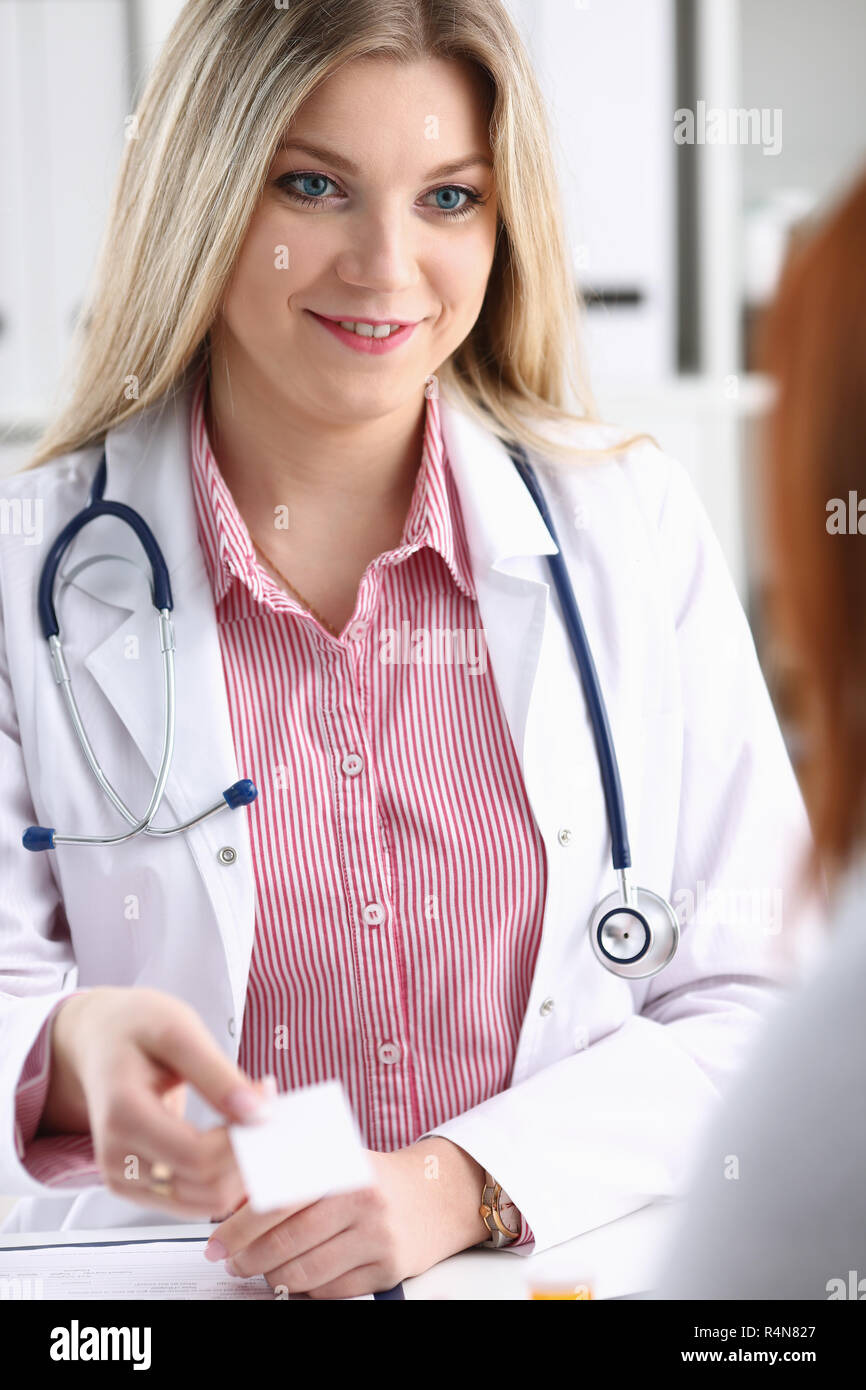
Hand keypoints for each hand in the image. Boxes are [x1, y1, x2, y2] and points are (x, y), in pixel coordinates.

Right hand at [42, 986, 271, 1218]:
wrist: (99, 1040)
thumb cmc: (139, 1028)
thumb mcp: (180, 1031)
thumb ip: (219, 1076)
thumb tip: (259, 1113)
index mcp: (123, 1115)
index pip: (199, 1157)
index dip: (243, 1138)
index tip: (267, 1097)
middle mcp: (115, 1158)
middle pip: (205, 1187)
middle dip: (247, 1155)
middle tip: (266, 1110)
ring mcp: (121, 1178)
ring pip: (203, 1204)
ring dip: (239, 1172)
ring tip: (250, 1124)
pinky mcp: (132, 1187)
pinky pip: (191, 1202)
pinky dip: (221, 1180)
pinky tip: (231, 1141)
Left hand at [206, 1137, 489, 1297]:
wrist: (436, 1193)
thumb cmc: (374, 1177)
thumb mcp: (336, 1158)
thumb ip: (290, 1171)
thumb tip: (232, 1196)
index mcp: (343, 1167)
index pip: (277, 1201)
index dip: (238, 1227)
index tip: (216, 1243)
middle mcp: (363, 1201)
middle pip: (286, 1243)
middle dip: (248, 1259)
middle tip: (233, 1262)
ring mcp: (377, 1238)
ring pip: (305, 1273)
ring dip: (273, 1279)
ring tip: (261, 1271)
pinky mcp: (388, 1270)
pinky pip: (332, 1293)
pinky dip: (306, 1291)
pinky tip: (297, 1279)